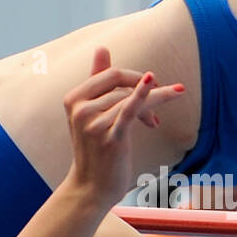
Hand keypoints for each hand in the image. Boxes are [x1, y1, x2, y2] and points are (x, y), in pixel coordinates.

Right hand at [61, 46, 183, 207]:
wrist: (91, 188)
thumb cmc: (94, 149)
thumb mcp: (92, 112)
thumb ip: (97, 80)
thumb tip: (102, 47)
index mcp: (73, 98)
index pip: (111, 75)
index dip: (134, 80)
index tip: (150, 88)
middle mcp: (80, 109)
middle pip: (122, 85)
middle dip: (146, 89)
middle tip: (163, 97)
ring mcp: (93, 124)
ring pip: (131, 100)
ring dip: (152, 106)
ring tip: (155, 122)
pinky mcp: (110, 138)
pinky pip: (130, 110)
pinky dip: (145, 96)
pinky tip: (157, 85)